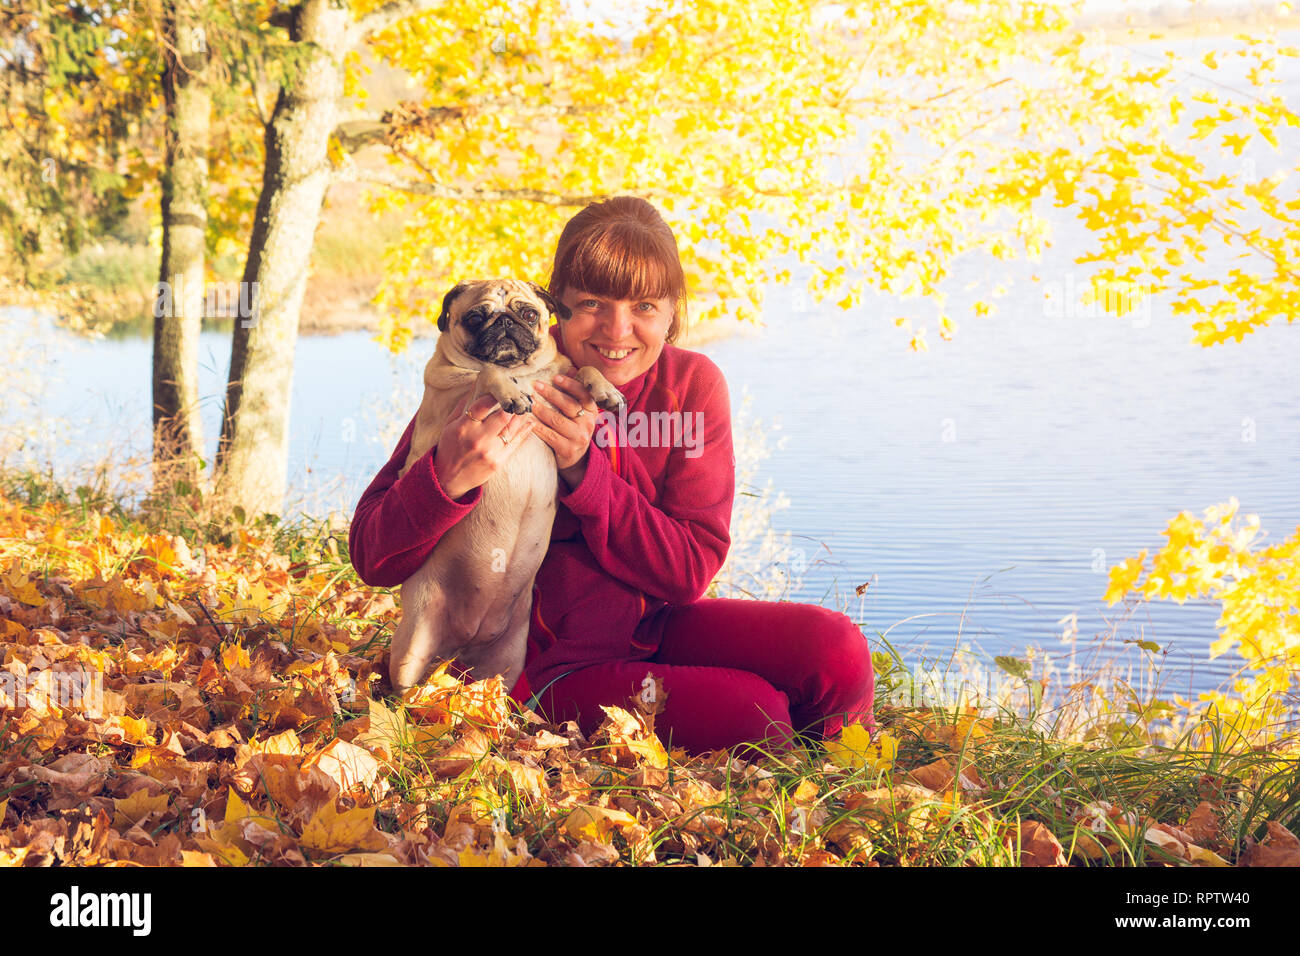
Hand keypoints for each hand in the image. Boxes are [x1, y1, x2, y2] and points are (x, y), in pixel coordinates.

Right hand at [431, 393, 535, 499]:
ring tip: (527, 406)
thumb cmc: (449, 447)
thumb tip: (476, 385)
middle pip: (503, 416)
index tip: (504, 387)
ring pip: (512, 428)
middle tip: (521, 395)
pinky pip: (516, 443)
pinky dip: (525, 431)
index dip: (496, 394)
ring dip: (522, 415)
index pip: (484, 405)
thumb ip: (463, 406)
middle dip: (513, 404)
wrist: (448, 478)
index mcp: (464, 427)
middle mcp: (477, 439)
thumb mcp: (450, 425)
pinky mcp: (498, 462)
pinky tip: (531, 422)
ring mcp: (490, 451)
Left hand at [530, 372, 600, 490]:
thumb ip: (575, 392)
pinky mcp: (568, 450)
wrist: (576, 458)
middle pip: (568, 405)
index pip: (583, 394)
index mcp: (591, 411)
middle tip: (535, 385)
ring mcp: (579, 438)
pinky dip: (537, 426)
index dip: (570, 384)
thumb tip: (571, 368)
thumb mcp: (579, 411)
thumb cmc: (573, 428)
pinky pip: (550, 435)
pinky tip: (528, 420)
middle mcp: (588, 424)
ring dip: (540, 410)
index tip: (555, 377)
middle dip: (550, 393)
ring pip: (557, 420)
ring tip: (529, 402)